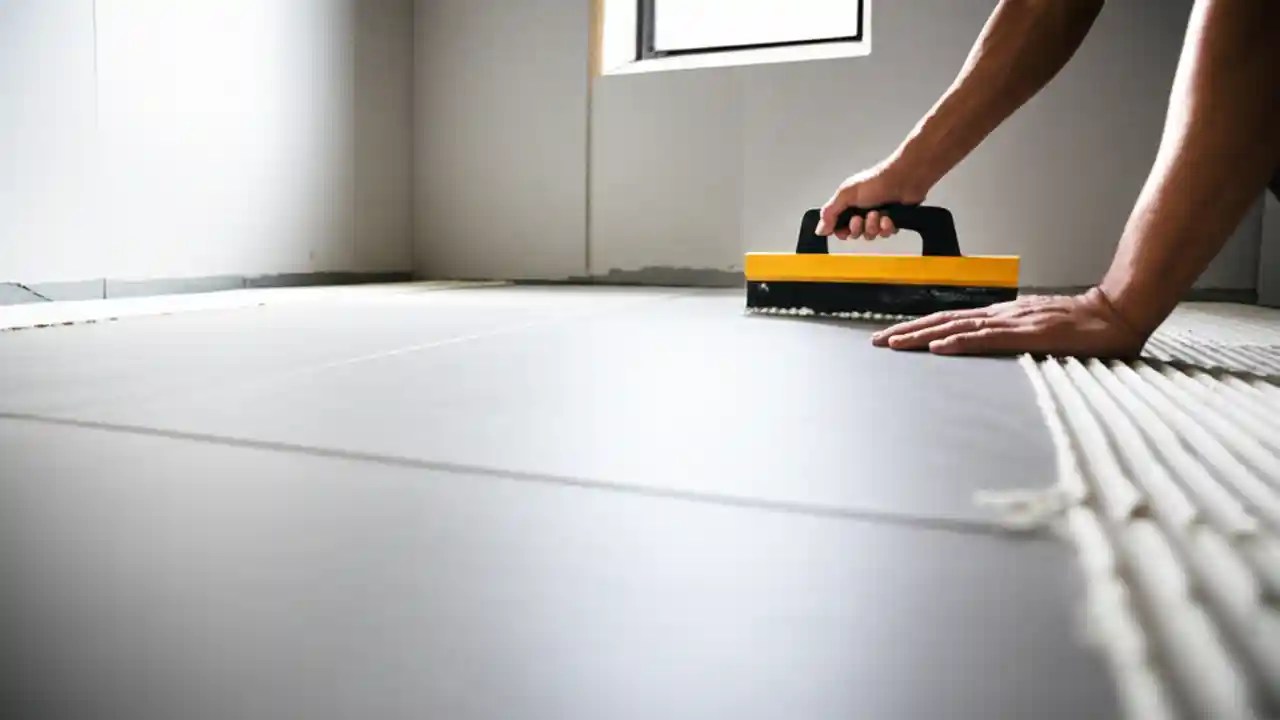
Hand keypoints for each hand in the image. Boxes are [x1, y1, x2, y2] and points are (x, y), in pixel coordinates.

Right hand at [814, 159, 928, 240]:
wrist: (905, 179)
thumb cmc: (878, 180)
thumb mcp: (846, 194)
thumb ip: (830, 212)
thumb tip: (820, 229)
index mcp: (849, 203)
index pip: (839, 226)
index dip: (842, 231)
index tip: (845, 228)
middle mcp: (862, 210)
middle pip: (855, 233)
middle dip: (859, 228)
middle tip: (862, 217)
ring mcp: (877, 216)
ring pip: (871, 235)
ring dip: (874, 226)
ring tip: (878, 213)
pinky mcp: (892, 221)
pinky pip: (886, 234)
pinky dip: (887, 227)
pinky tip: (888, 217)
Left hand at [870, 287, 1147, 357]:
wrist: (1115, 315)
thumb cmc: (1082, 327)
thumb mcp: (1039, 332)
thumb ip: (1015, 338)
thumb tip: (990, 346)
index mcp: (1001, 316)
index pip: (951, 321)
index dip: (919, 327)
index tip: (892, 336)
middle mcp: (999, 315)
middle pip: (944, 321)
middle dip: (907, 331)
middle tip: (876, 341)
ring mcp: (1012, 323)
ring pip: (956, 328)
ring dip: (922, 336)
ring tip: (894, 343)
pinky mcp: (1026, 334)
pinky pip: (986, 339)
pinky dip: (958, 342)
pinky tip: (937, 347)